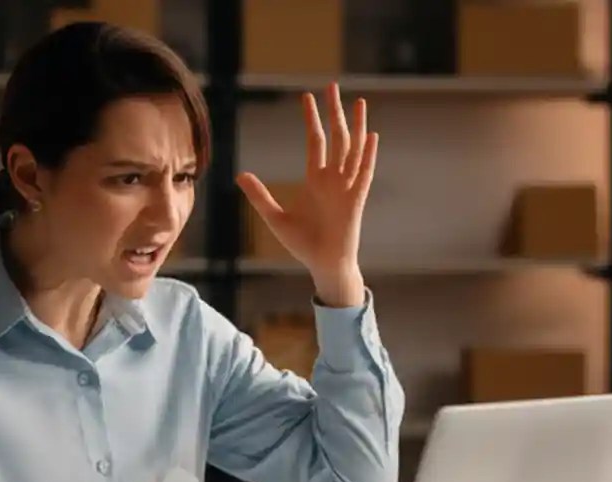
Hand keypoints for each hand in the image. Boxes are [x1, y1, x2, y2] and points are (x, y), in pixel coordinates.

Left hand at [237, 82, 378, 307]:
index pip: (315, 141)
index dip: (312, 119)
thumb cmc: (303, 244)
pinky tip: (371, 136)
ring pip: (353, 149)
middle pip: (336, 137)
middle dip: (334, 111)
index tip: (307, 97)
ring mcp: (346, 187)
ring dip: (356, 125)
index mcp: (316, 179)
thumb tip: (240, 175)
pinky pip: (364, 172)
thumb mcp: (275, 217)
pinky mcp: (356, 200)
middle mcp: (333, 178)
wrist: (323, 264)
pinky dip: (368, 154)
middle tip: (331, 86)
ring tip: (359, 102)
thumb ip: (260, 195)